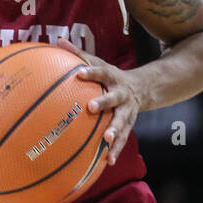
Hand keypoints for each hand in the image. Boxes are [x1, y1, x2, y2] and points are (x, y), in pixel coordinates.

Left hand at [57, 39, 145, 165]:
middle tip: (91, 108)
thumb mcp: (100, 63)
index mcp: (112, 78)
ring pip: (122, 121)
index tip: (78, 73)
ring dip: (115, 131)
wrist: (143, 88)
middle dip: (104, 102)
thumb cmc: (111, 77)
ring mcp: (127, 110)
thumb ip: (79, 54)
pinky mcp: (129, 125)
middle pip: (113, 98)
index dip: (90, 72)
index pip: (100, 72)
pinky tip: (108, 162)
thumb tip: (58, 40)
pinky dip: (115, 150)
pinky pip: (123, 139)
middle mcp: (122, 94)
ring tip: (106, 140)